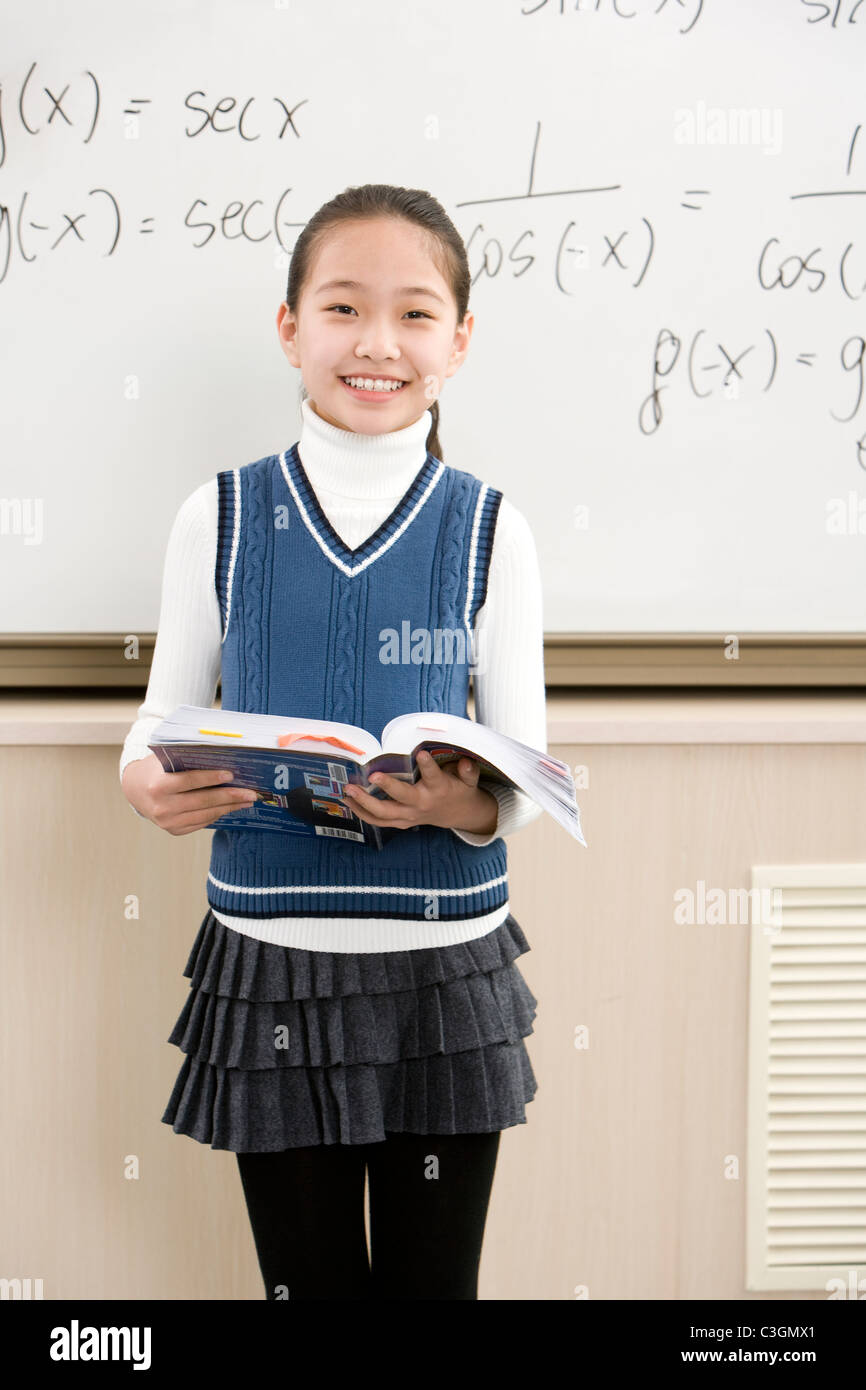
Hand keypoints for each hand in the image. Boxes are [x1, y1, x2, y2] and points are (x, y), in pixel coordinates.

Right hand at [121, 754, 258, 835]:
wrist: (135, 789)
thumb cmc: (157, 769)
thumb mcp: (166, 759)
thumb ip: (186, 759)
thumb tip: (222, 756)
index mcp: (158, 786)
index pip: (189, 781)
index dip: (211, 778)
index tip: (231, 775)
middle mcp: (162, 807)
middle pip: (202, 801)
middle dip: (230, 796)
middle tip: (250, 793)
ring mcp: (167, 822)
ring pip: (205, 814)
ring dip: (228, 808)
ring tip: (246, 801)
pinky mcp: (174, 830)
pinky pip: (201, 823)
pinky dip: (217, 814)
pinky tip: (230, 807)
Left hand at [340, 751, 498, 835]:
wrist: (456, 814)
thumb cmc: (458, 789)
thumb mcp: (468, 779)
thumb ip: (468, 771)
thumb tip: (466, 761)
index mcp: (439, 789)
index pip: (434, 776)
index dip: (428, 766)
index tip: (421, 754)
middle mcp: (422, 803)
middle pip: (403, 797)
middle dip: (387, 786)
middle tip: (372, 776)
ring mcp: (409, 815)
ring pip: (384, 813)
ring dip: (364, 803)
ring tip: (348, 790)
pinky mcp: (400, 822)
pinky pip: (378, 821)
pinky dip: (362, 813)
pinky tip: (348, 802)